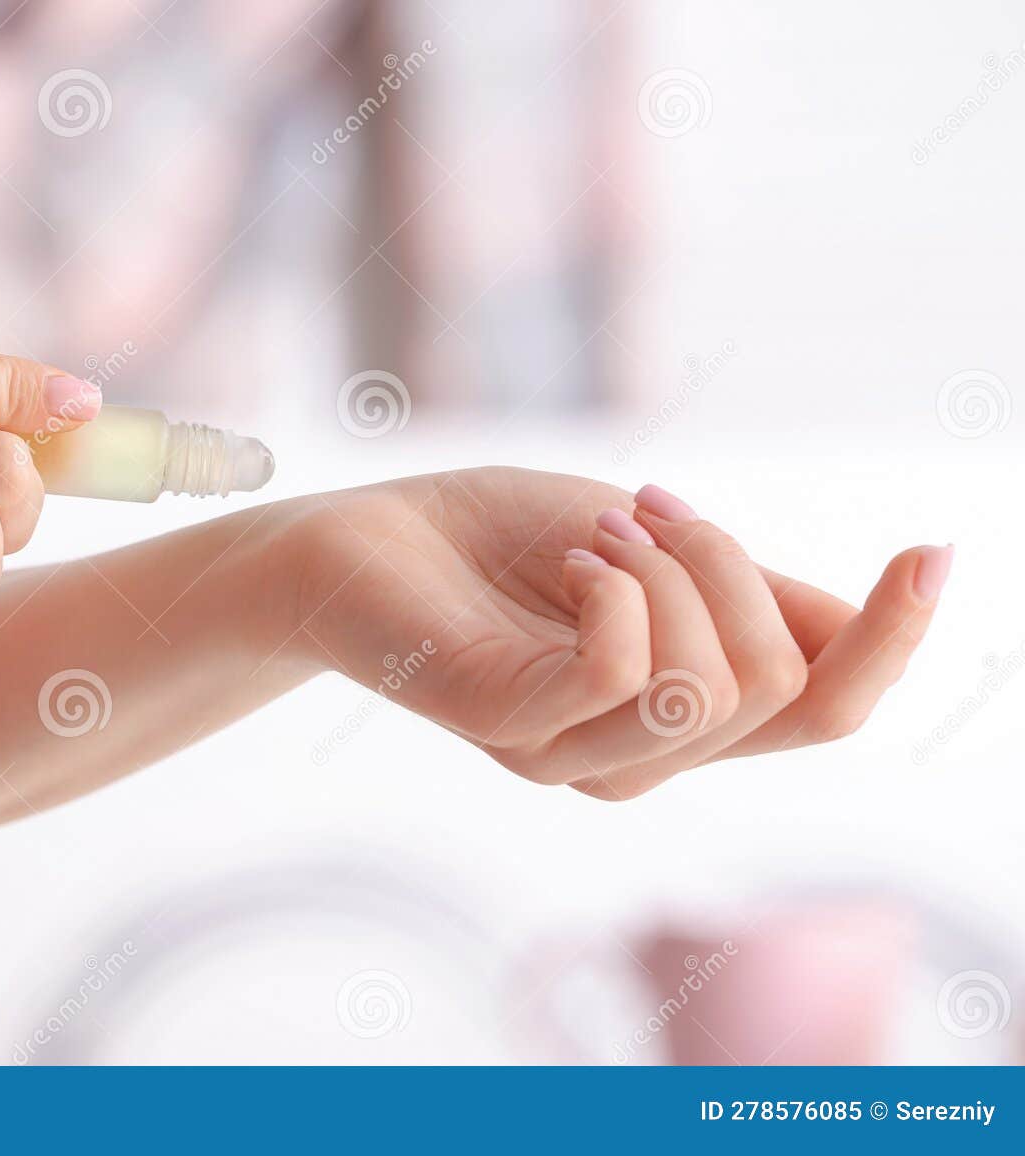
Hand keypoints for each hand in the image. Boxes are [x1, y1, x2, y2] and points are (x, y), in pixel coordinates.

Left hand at [281, 468, 949, 798]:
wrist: (359, 536)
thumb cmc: (496, 542)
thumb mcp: (652, 552)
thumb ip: (749, 593)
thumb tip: (869, 620)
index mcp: (682, 716)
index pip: (826, 714)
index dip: (893, 642)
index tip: (928, 548)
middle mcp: (632, 757)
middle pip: (778, 691)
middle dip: (734, 566)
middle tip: (643, 507)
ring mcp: (564, 753)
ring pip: (705, 692)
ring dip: (673, 573)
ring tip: (598, 532)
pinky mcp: (499, 723)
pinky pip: (613, 680)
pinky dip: (617, 595)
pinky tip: (574, 560)